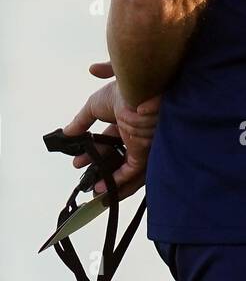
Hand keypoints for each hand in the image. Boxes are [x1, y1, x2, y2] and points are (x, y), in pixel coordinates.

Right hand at [62, 60, 159, 199]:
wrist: (136, 92)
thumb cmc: (120, 92)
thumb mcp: (95, 105)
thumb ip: (82, 120)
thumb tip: (66, 132)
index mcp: (126, 117)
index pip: (108, 138)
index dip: (92, 149)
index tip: (76, 159)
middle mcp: (135, 132)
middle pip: (116, 154)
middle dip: (98, 165)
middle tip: (81, 173)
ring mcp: (140, 143)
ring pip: (124, 166)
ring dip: (108, 178)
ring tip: (91, 188)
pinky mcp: (144, 152)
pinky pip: (131, 171)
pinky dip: (116, 180)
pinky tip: (101, 187)